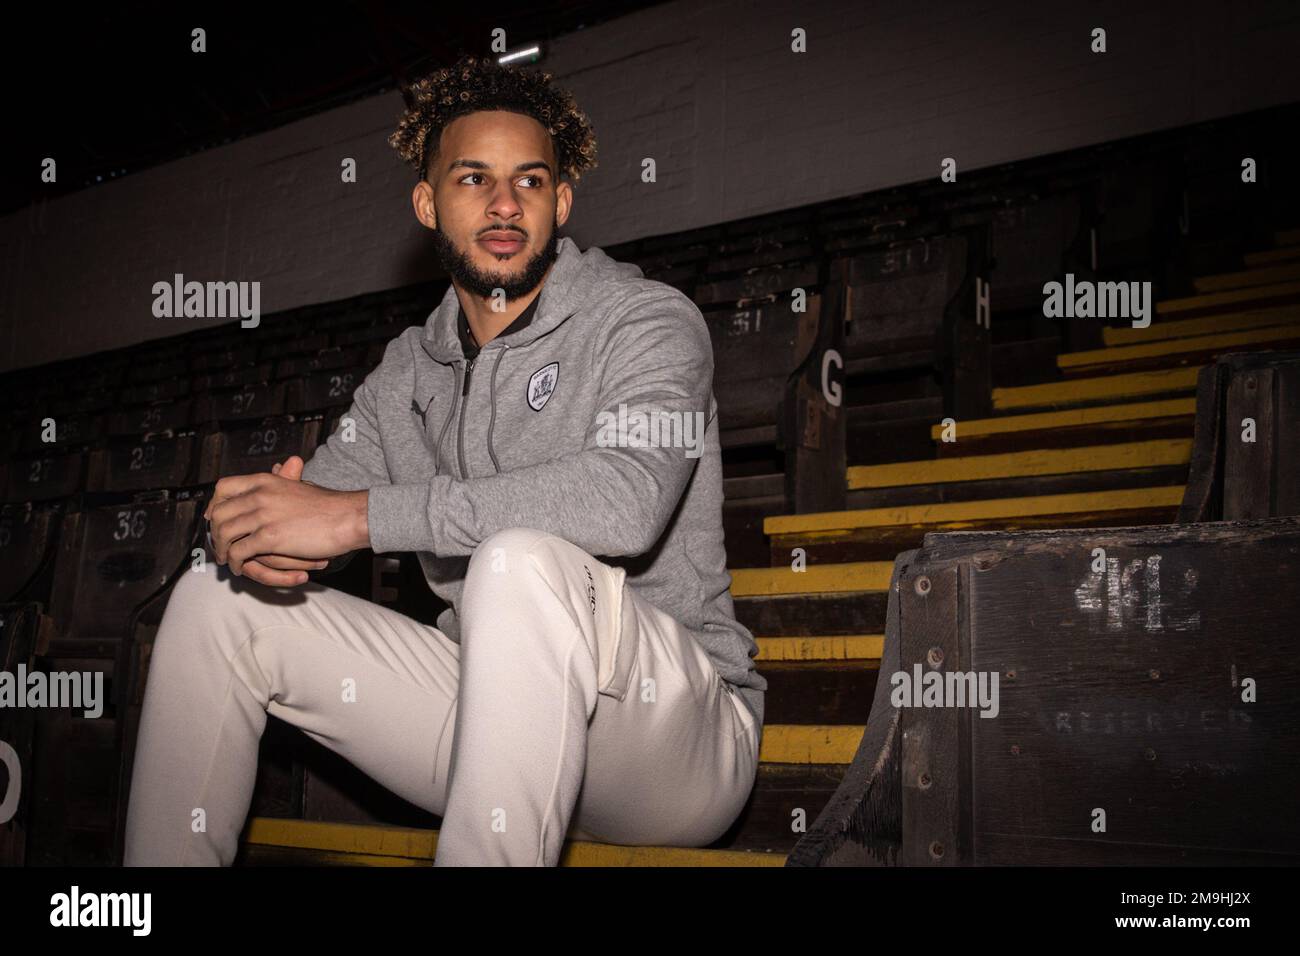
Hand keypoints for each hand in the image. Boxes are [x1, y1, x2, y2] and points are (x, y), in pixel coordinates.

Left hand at [204, 455, 367, 584]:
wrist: (348, 517)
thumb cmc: (329, 505)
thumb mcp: (301, 484)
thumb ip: (285, 478)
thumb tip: (280, 467)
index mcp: (266, 480)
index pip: (223, 488)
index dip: (215, 505)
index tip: (215, 518)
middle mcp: (260, 495)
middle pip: (219, 513)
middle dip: (215, 532)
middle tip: (218, 545)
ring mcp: (263, 516)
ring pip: (224, 534)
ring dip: (221, 550)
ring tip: (227, 560)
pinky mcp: (269, 538)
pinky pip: (239, 552)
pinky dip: (235, 562)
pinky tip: (240, 567)